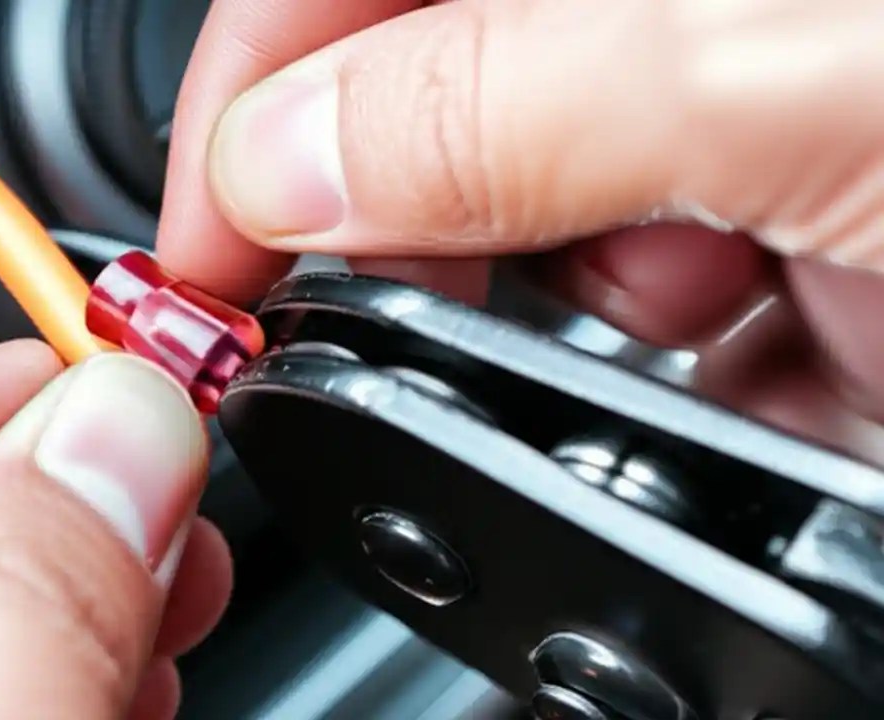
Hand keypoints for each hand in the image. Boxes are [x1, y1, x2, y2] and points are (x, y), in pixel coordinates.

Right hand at [157, 0, 883, 432]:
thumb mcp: (798, 84)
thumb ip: (516, 102)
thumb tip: (280, 165)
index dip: (251, 92)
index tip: (203, 246)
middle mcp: (687, 44)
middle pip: (430, 110)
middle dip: (413, 218)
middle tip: (406, 302)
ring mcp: (741, 164)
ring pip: (533, 240)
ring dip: (564, 307)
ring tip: (686, 310)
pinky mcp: (797, 286)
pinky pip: (653, 354)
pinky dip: (657, 401)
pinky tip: (743, 380)